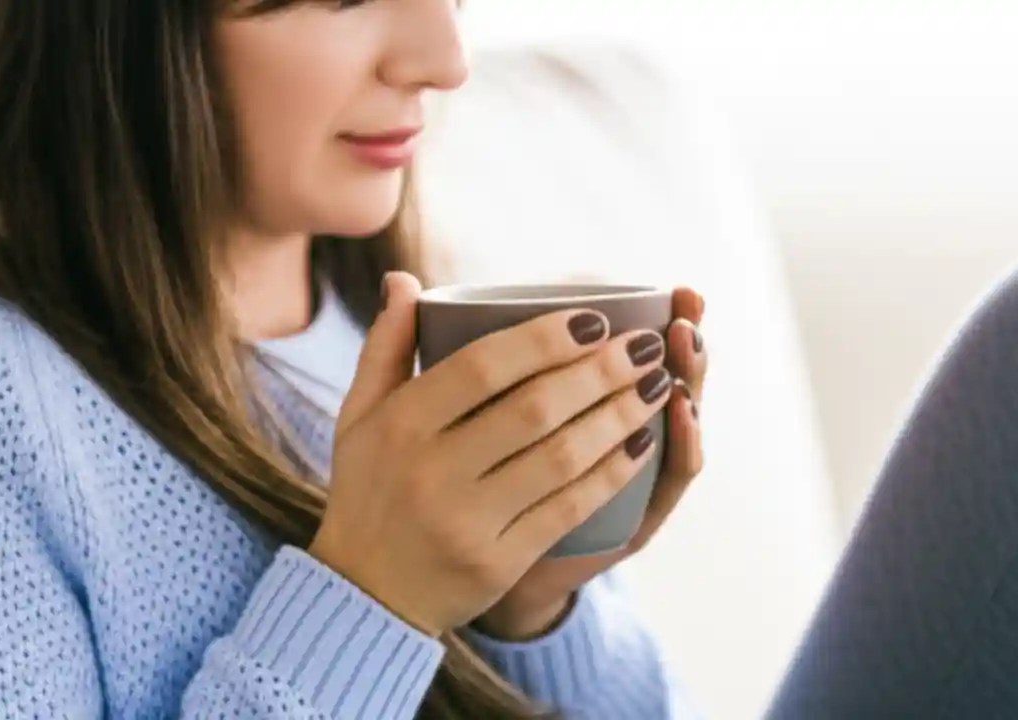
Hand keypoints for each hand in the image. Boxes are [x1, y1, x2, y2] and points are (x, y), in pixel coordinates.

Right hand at [307, 272, 674, 635]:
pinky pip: (567, 508)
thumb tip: (404, 278)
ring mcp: (466, 520)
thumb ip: (387, 346)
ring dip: (619, 416)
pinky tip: (642, 443)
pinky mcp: (497, 562)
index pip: (483, 366)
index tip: (596, 319)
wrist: (365, 595)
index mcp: (400, 424)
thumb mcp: (359, 416)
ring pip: (561, 457)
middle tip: (646, 346)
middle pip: (534, 408)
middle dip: (600, 372)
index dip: (545, 339)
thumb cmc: (369, 489)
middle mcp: (431, 470)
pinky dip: (611, 473)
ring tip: (658, 385)